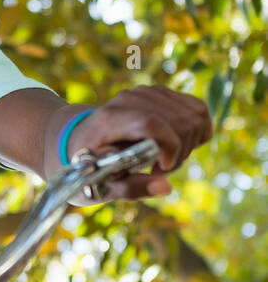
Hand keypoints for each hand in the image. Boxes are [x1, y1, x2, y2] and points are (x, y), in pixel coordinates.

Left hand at [67, 85, 212, 200]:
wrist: (83, 138)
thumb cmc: (92, 166)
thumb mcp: (103, 185)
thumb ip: (132, 188)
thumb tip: (166, 187)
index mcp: (109, 120)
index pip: (151, 123)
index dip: (168, 148)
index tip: (162, 169)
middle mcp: (129, 99)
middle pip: (180, 121)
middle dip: (180, 154)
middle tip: (159, 170)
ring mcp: (147, 92)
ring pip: (195, 115)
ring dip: (189, 144)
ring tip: (166, 159)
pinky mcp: (161, 92)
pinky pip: (198, 109)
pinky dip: (197, 131)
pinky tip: (178, 145)